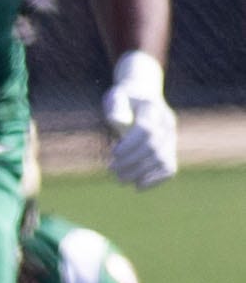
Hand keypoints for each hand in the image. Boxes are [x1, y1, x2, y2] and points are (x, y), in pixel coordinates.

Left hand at [102, 51, 176, 188]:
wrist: (142, 96)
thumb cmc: (124, 99)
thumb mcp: (116, 97)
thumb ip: (116, 108)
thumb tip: (118, 122)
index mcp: (153, 109)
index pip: (146, 130)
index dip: (130, 145)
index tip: (113, 153)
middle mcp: (166, 123)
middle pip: (153, 147)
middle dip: (131, 161)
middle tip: (112, 169)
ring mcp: (171, 137)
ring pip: (162, 160)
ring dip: (140, 173)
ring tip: (121, 178)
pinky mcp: (170, 149)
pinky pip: (169, 168)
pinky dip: (156, 179)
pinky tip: (138, 186)